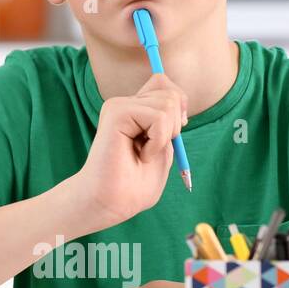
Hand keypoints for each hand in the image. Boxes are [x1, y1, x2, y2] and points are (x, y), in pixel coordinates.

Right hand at [68, 72, 187, 232]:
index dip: (178, 107)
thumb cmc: (134, 184)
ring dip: (165, 137)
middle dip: (174, 126)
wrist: (110, 203)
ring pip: (169, 104)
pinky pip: (158, 117)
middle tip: (152, 149)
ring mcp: (118, 106)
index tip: (170, 135)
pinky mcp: (116, 112)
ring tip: (143, 154)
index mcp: (134, 110)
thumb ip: (170, 120)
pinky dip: (158, 141)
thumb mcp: (165, 147)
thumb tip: (177, 98)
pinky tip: (140, 154)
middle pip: (171, 93)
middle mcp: (124, 103)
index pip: (165, 84)